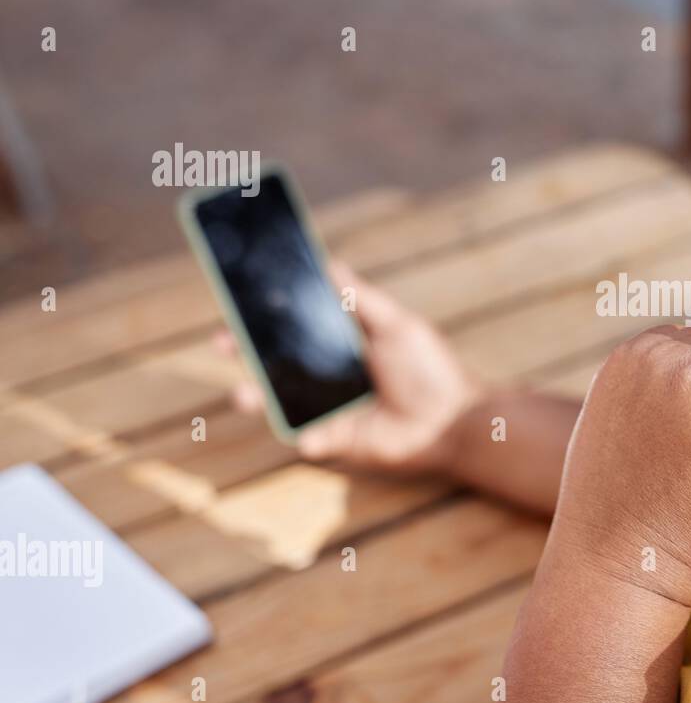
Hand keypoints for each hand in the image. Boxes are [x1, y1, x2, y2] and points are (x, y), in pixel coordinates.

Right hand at [216, 263, 482, 472]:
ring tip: (242, 394)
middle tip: (223, 341)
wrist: (455, 420)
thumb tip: (330, 261)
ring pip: (280, 403)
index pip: (293, 328)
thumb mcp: (397, 325)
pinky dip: (306, 439)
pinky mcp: (338, 440)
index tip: (234, 301)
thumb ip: (361, 298)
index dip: (263, 317)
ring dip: (256, 399)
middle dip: (243, 352)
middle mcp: (329, 375)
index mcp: (341, 344)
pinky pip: (310, 440)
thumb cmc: (431, 369)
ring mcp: (329, 409)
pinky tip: (309, 437)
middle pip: (276, 362)